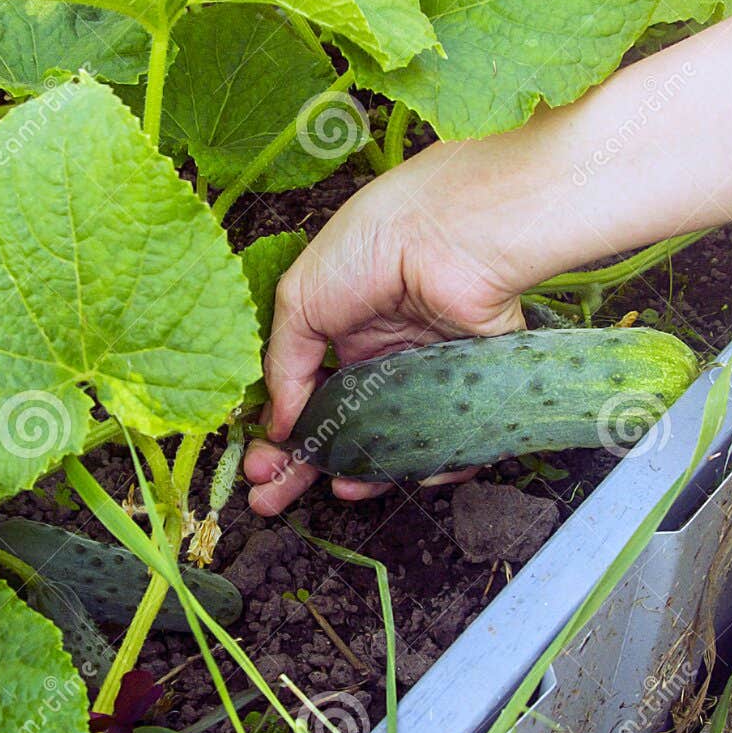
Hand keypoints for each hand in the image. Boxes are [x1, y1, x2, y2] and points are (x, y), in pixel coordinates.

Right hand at [243, 147, 530, 514]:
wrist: (446, 231)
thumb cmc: (369, 247)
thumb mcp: (301, 300)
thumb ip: (284, 365)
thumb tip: (277, 424)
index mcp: (343, 331)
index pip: (308, 397)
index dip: (281, 435)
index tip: (258, 468)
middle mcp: (385, 356)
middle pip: (345, 428)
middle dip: (306, 467)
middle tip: (273, 500)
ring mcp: (428, 374)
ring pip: (395, 440)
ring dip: (366, 470)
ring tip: (339, 490)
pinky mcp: (473, 384)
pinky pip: (453, 435)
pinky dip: (434, 461)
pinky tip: (405, 472)